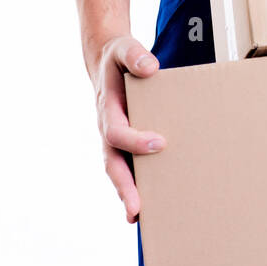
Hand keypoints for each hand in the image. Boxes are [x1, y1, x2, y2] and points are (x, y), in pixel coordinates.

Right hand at [93, 35, 165, 223]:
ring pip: (117, 170)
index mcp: (107, 107)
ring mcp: (114, 138)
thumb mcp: (125, 48)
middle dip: (123, 187)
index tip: (159, 143)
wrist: (106, 59)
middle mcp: (107, 128)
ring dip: (126, 192)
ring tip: (138, 217)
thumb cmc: (118, 57)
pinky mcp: (124, 141)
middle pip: (111, 163)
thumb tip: (151, 68)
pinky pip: (127, 164)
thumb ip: (135, 56)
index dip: (135, 140)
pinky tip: (148, 201)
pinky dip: (134, 183)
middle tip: (136, 209)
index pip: (117, 132)